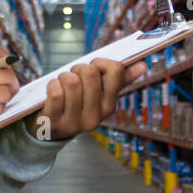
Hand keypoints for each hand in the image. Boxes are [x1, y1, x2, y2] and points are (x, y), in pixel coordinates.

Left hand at [24, 57, 147, 141]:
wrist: (50, 130)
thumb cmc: (76, 103)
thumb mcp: (97, 93)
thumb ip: (119, 79)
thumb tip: (142, 64)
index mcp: (109, 106)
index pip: (115, 70)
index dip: (101, 62)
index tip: (93, 68)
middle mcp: (95, 117)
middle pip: (90, 72)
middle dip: (78, 69)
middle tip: (73, 78)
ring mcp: (75, 122)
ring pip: (71, 81)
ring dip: (62, 77)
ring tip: (62, 85)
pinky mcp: (54, 122)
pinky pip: (56, 91)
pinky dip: (51, 85)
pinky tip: (52, 92)